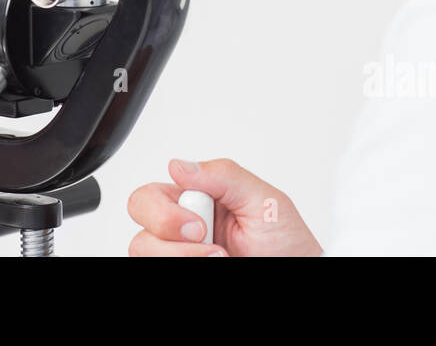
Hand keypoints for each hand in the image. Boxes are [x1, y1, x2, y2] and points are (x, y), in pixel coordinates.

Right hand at [127, 158, 323, 255]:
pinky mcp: (178, 269)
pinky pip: (151, 267)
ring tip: (221, 259)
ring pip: (141, 250)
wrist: (297, 270)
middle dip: (166, 232)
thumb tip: (178, 165)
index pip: (148, 195)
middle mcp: (181, 227)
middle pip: (138, 222)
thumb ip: (223, 175)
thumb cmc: (287, 243)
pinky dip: (178, 266)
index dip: (166, 212)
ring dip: (179, 258)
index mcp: (195, 199)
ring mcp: (179, 253)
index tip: (201, 226)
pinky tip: (210, 265)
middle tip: (209, 246)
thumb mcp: (264, 200)